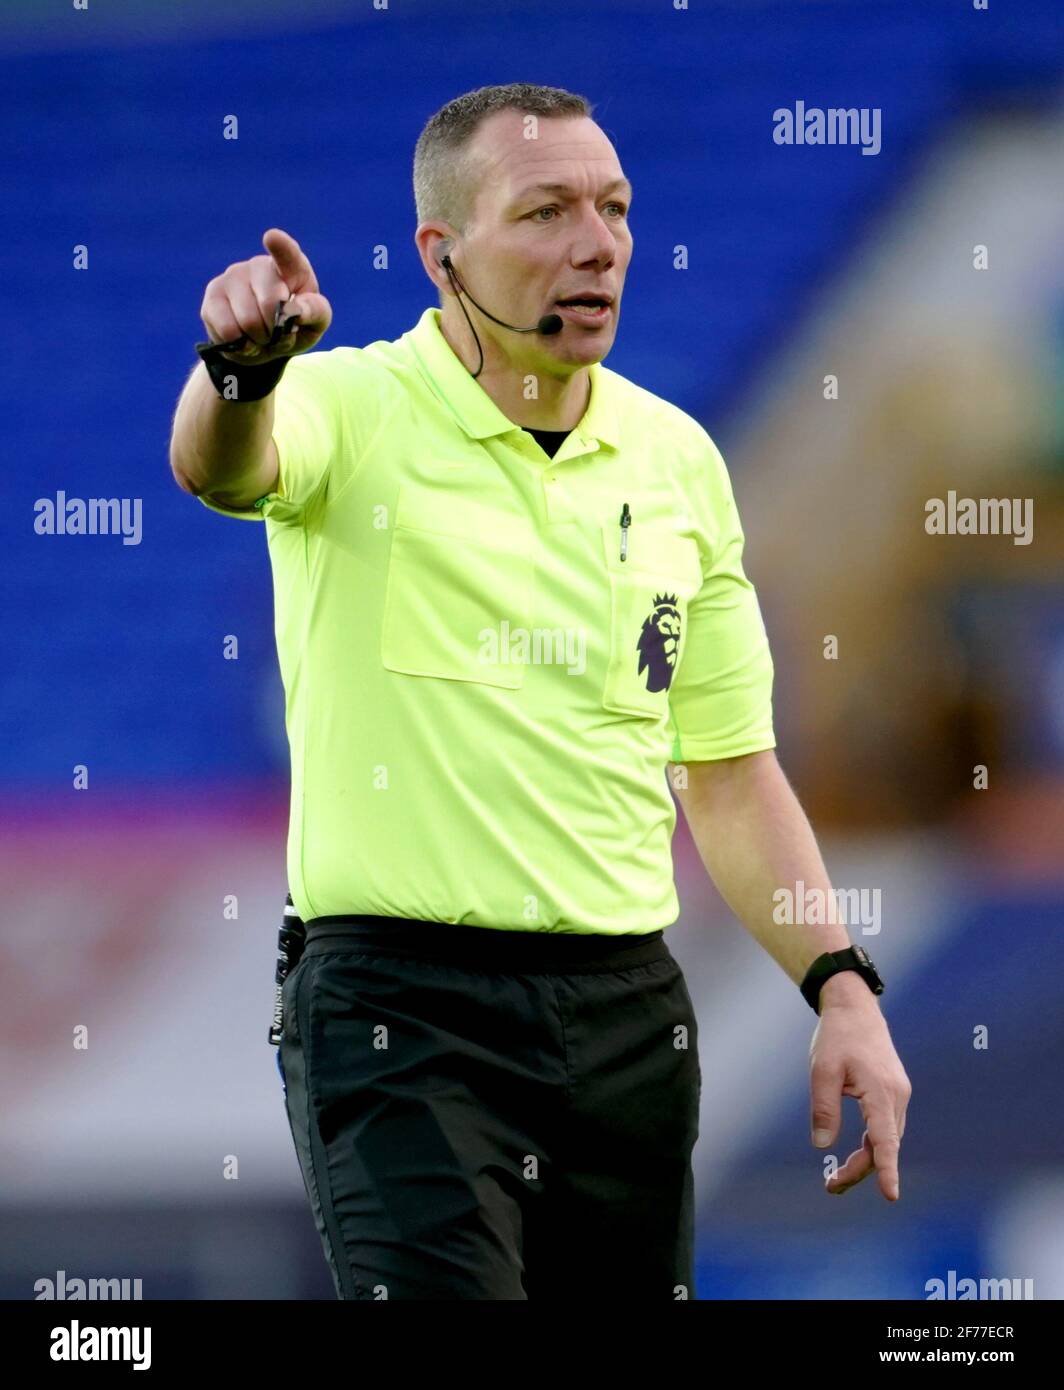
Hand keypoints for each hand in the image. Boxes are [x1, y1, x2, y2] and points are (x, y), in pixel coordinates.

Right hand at [198, 228, 332, 363]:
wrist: (264, 345)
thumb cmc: (294, 327)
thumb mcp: (315, 323)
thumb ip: (315, 312)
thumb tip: (298, 309)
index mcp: (291, 268)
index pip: (287, 254)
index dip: (280, 246)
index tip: (272, 238)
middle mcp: (259, 265)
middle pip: (269, 304)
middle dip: (277, 331)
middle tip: (277, 334)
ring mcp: (232, 276)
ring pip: (247, 320)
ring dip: (259, 340)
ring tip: (261, 337)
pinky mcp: (213, 295)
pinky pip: (227, 330)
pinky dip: (240, 345)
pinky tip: (244, 339)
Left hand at [809, 977, 911, 1199]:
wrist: (855, 1008)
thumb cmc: (838, 1036)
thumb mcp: (822, 1070)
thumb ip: (824, 1108)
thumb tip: (822, 1146)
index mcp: (880, 1091)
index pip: (885, 1140)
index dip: (886, 1169)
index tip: (890, 1195)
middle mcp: (896, 1096)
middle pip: (884, 1145)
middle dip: (861, 1170)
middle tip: (831, 1186)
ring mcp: (898, 1094)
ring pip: (887, 1138)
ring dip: (867, 1159)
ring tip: (837, 1177)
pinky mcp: (893, 1091)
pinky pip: (886, 1126)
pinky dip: (873, 1144)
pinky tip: (857, 1153)